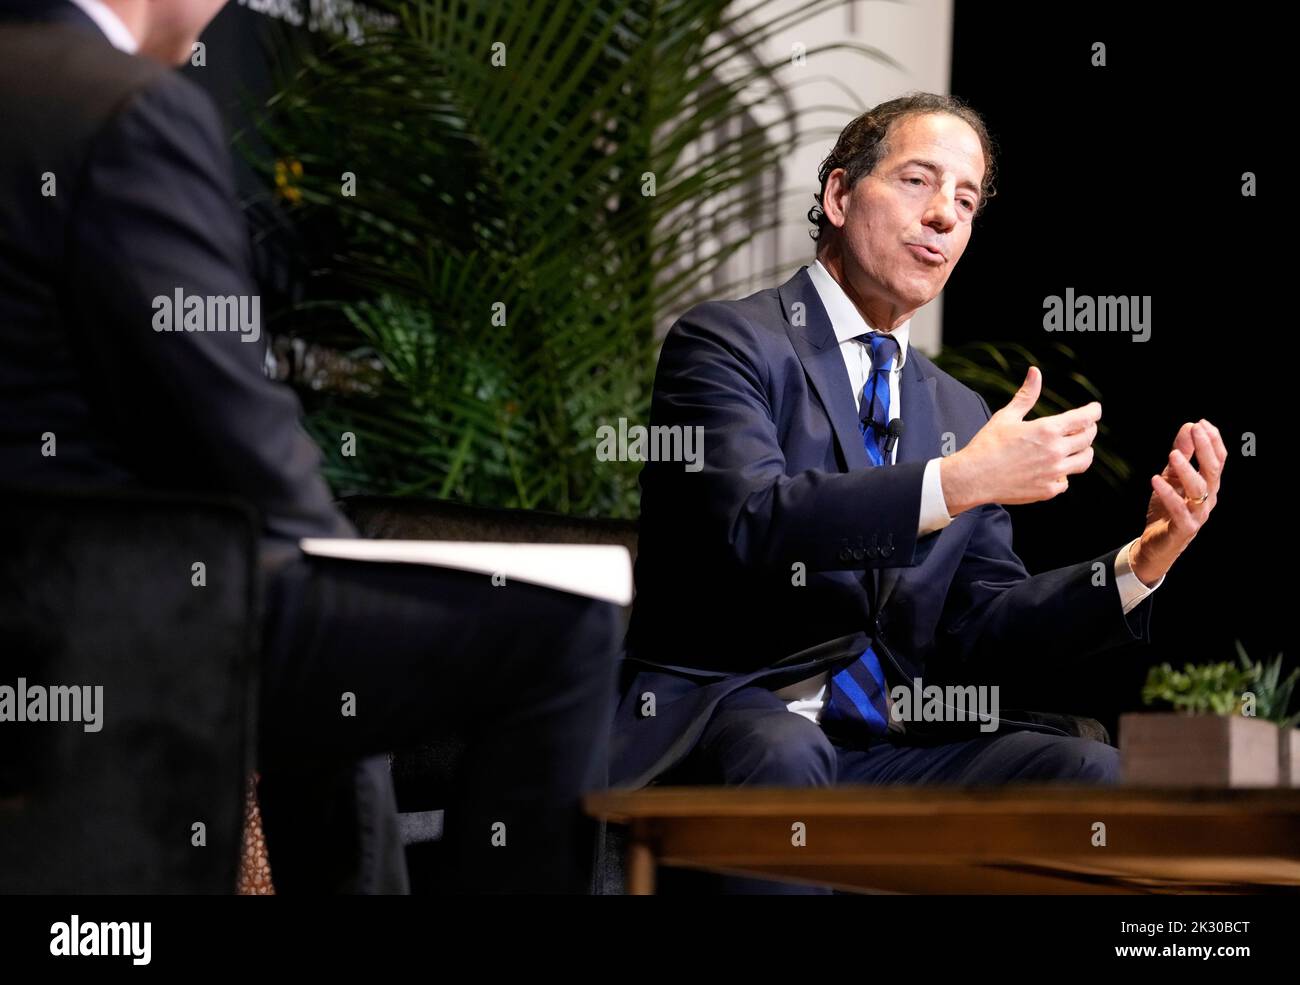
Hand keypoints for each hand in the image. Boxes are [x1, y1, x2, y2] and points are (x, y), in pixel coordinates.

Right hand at [940, 366, 1099, 513]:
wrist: (973, 477)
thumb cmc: (987, 445)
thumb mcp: (1007, 416)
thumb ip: (1027, 395)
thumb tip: (1035, 372)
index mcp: (1047, 430)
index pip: (1085, 418)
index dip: (1094, 411)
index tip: (1095, 409)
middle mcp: (1055, 451)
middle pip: (1088, 438)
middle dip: (1089, 429)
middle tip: (1082, 427)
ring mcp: (1053, 473)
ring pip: (1084, 460)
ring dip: (1083, 452)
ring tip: (1074, 448)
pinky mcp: (1047, 490)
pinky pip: (1066, 482)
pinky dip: (1063, 474)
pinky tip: (1054, 469)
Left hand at [1129, 419, 1225, 585]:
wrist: (1155, 545)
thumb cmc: (1166, 509)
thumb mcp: (1171, 477)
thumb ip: (1181, 454)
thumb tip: (1188, 427)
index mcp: (1208, 485)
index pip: (1218, 460)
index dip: (1213, 441)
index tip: (1201, 423)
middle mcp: (1208, 498)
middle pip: (1213, 471)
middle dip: (1206, 448)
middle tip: (1195, 429)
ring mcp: (1198, 514)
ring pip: (1198, 489)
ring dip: (1186, 470)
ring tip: (1173, 454)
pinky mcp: (1184, 528)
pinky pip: (1179, 510)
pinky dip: (1168, 494)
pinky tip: (1155, 479)